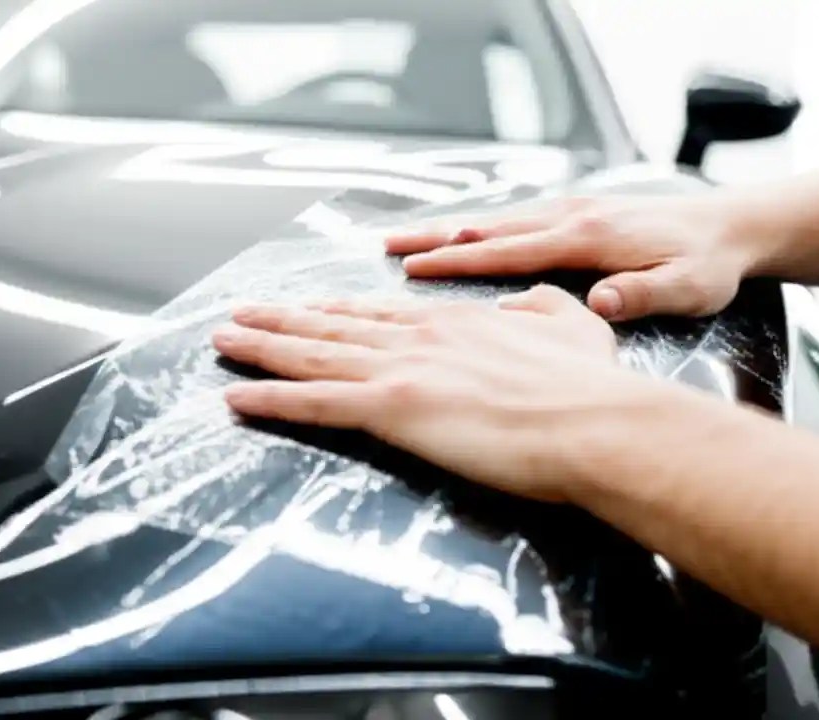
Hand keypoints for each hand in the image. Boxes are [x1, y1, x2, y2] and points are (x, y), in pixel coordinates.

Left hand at [212, 285, 668, 502]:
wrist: (594, 420)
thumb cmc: (589, 384)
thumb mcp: (573, 325)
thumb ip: (538, 307)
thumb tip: (518, 303)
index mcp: (456, 320)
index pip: (380, 311)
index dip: (336, 310)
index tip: (306, 307)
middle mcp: (417, 336)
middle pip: (333, 326)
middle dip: (282, 320)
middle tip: (242, 313)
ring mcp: (399, 370)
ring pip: (312, 356)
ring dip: (262, 349)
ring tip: (223, 340)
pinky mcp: (390, 409)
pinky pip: (315, 404)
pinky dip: (271, 400)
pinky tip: (236, 397)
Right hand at [385, 195, 755, 320]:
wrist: (733, 225)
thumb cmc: (710, 265)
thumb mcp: (687, 288)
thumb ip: (642, 295)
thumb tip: (600, 305)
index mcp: (587, 238)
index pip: (509, 252)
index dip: (458, 262)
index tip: (413, 270)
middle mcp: (571, 217)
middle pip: (489, 228)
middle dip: (434, 239)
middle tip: (386, 248)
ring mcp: (572, 211)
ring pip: (497, 221)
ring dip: (448, 230)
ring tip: (404, 240)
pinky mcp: (578, 214)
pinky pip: (515, 221)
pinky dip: (478, 228)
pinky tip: (459, 236)